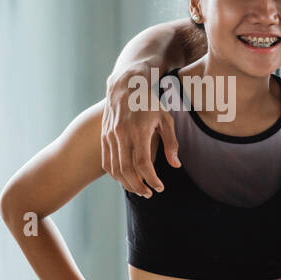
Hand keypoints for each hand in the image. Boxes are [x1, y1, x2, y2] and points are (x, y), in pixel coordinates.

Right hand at [101, 67, 179, 196]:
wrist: (125, 86)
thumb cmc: (149, 103)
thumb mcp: (165, 119)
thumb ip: (171, 143)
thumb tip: (175, 165)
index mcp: (139, 131)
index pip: (143, 163)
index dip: (151, 179)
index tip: (160, 188)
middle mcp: (122, 134)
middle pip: (127, 170)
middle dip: (138, 186)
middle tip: (149, 194)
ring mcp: (110, 136)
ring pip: (115, 169)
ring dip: (127, 183)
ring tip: (139, 190)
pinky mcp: (104, 137)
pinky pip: (107, 162)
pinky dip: (116, 175)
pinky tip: (126, 179)